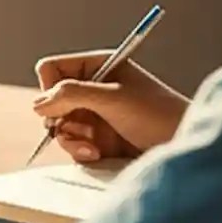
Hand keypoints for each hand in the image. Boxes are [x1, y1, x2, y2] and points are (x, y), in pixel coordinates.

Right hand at [33, 51, 189, 162]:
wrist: (183, 145)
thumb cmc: (157, 114)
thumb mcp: (113, 98)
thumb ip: (71, 95)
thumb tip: (37, 104)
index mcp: (98, 67)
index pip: (52, 69)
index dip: (50, 87)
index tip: (61, 103)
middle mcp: (92, 90)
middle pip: (50, 101)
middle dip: (59, 118)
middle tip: (75, 128)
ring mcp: (94, 116)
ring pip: (58, 126)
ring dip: (69, 139)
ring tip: (90, 148)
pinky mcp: (97, 140)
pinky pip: (71, 144)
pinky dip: (78, 151)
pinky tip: (97, 155)